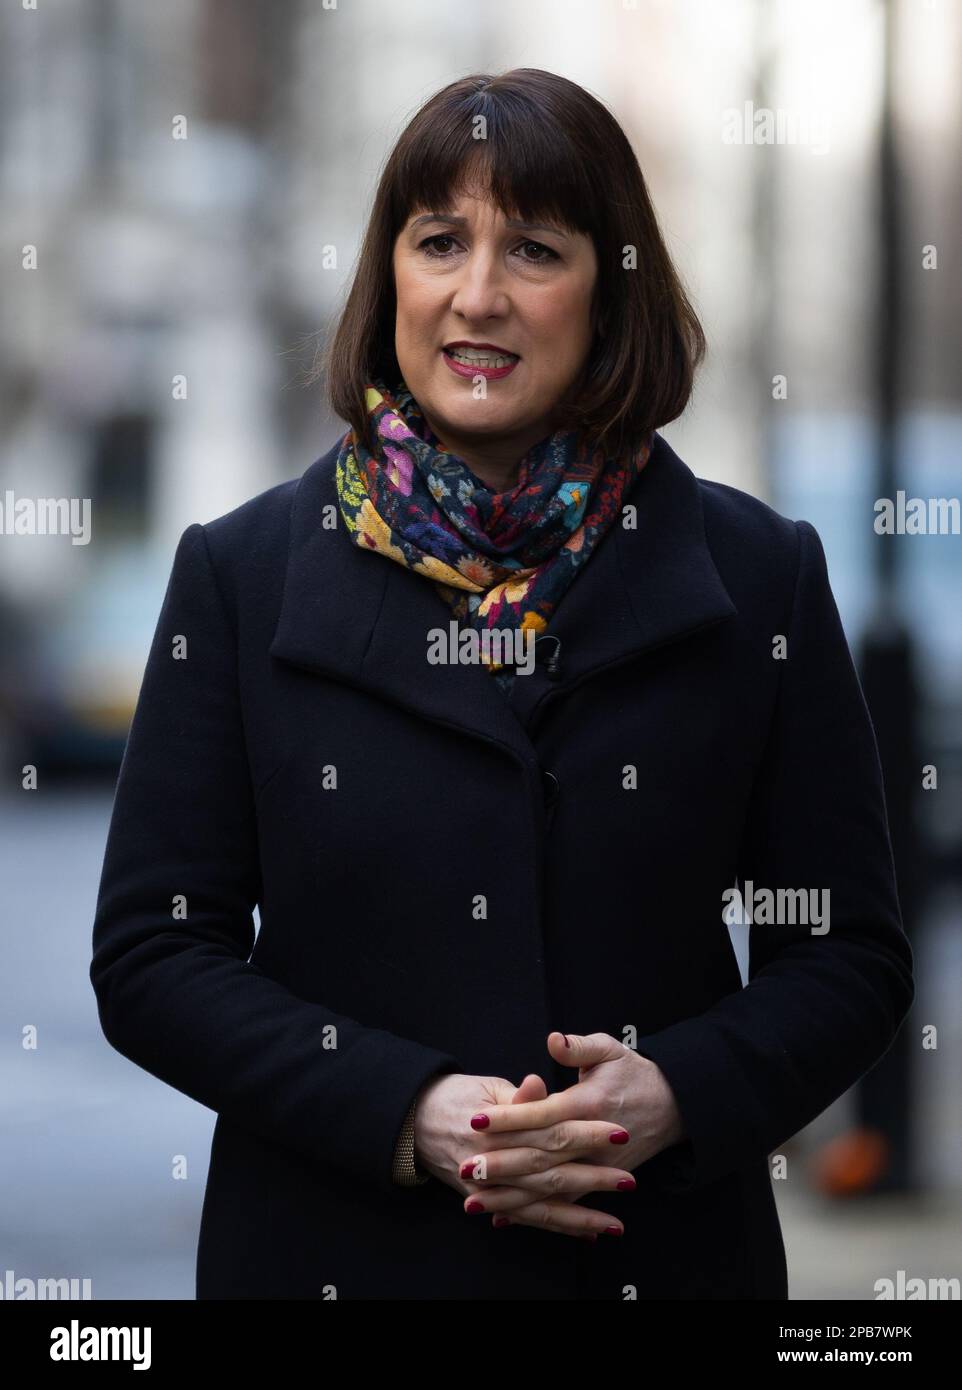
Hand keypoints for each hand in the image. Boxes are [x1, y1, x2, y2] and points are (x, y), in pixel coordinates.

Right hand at [413, 1070, 637, 1238]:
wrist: (414, 1121)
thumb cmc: (455, 1096)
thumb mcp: (485, 1087)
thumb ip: (517, 1096)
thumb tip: (539, 1085)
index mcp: (496, 1128)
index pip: (550, 1130)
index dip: (586, 1132)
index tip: (617, 1131)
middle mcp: (493, 1162)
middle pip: (550, 1171)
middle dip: (592, 1178)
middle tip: (629, 1180)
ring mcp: (488, 1188)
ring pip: (540, 1205)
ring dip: (580, 1216)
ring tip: (615, 1224)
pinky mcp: (486, 1201)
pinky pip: (525, 1218)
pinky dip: (555, 1226)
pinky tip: (584, 1234)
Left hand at [457, 1032, 685, 1234]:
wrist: (672, 1106)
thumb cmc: (632, 1072)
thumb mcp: (610, 1049)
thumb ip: (579, 1047)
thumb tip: (553, 1041)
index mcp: (588, 1104)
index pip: (542, 1113)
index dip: (509, 1116)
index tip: (476, 1119)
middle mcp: (591, 1140)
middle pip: (540, 1154)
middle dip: (501, 1164)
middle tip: (466, 1167)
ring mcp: (596, 1167)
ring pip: (548, 1185)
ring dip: (510, 1196)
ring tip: (473, 1201)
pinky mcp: (599, 1181)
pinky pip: (563, 1202)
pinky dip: (534, 1212)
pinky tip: (503, 1219)